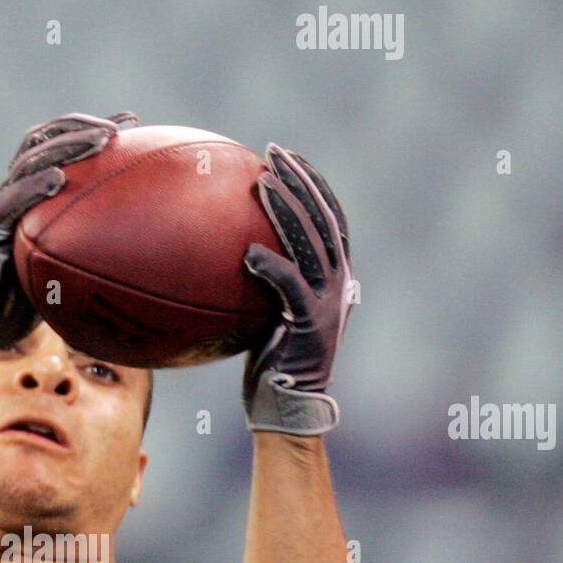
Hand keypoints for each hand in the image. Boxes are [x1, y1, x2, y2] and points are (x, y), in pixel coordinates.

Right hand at [0, 111, 138, 365]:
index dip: (91, 129)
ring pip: (30, 160)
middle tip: (119, 127)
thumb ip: (88, 252)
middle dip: (82, 128)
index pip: (59, 147)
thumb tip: (140, 257)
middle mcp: (15, 192)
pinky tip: (58, 178)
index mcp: (32, 196)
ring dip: (66, 146)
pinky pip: (10, 200)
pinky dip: (34, 186)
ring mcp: (0, 207)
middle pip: (45, 140)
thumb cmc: (20, 302)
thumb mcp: (62, 270)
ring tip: (99, 141)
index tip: (132, 123)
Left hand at [241, 144, 354, 435]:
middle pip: (324, 219)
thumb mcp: (265, 314)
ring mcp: (328, 304)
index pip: (329, 218)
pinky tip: (248, 253)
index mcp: (333, 277)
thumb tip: (224, 254)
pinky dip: (273, 267)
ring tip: (264, 185)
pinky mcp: (311, 326)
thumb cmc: (268, 364)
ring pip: (312, 245)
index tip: (288, 157)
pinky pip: (292, 288)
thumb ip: (261, 283)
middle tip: (274, 154)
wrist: (286, 408)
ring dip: (288, 212)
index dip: (313, 183)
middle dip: (301, 181)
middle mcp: (338, 284)